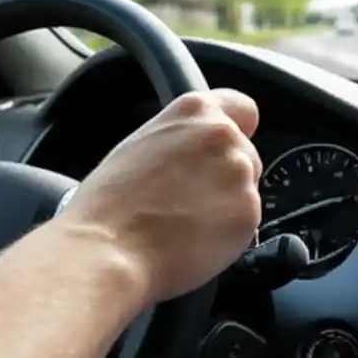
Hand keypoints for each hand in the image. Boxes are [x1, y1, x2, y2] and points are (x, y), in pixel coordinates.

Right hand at [55, 89, 261, 308]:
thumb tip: (193, 151)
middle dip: (226, 176)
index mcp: (194, 111)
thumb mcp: (139, 146)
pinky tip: (193, 239)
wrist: (108, 249)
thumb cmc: (110, 205)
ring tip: (185, 222)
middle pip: (246, 155)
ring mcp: (239, 173)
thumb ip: (179, 138)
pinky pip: (247, 223)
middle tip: (189, 198)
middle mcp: (223, 135)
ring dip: (227, 205)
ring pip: (247, 190)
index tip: (226, 148)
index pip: (243, 109)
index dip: (237, 130)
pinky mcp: (249, 212)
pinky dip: (228, 234)